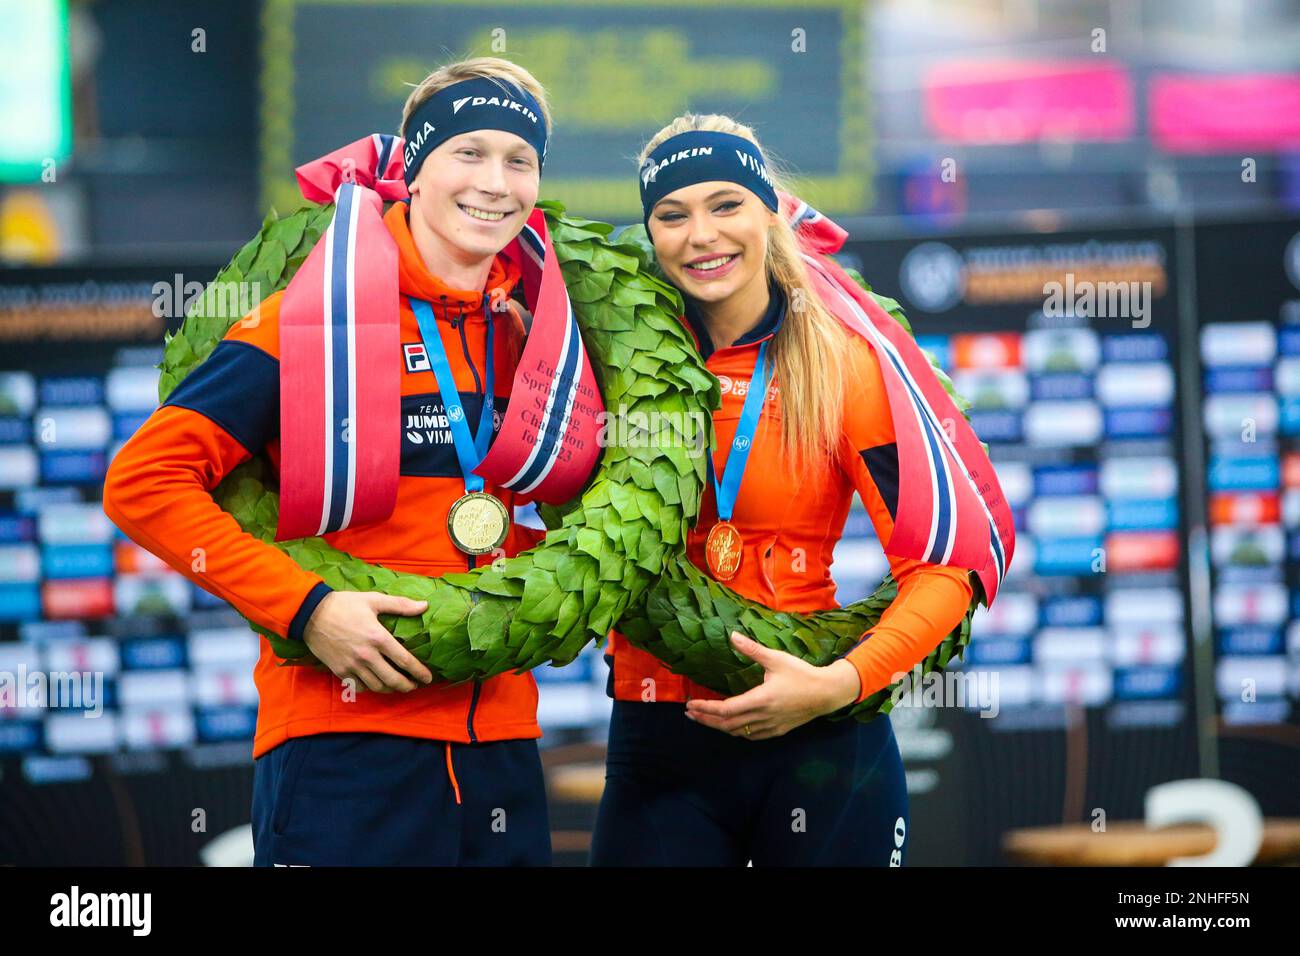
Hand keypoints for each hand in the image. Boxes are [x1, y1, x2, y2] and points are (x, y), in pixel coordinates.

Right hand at [302, 591, 433, 692]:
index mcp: (378, 638)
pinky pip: (359, 686)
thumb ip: (400, 605)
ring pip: (377, 686)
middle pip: (393, 680)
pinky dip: (370, 688)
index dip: (419, 672)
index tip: (428, 677)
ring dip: (390, 689)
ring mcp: (352, 665)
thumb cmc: (344, 605)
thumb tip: (424, 606)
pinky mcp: (340, 671)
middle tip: (415, 685)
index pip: (405, 661)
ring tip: (398, 686)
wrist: (310, 614)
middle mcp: (366, 655)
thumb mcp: (373, 600)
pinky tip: (376, 683)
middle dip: (407, 686)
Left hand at [684, 631, 860, 739]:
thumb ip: (752, 650)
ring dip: (719, 727)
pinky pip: (751, 736)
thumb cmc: (802, 674)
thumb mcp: (776, 659)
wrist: (827, 693)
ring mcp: (770, 727)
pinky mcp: (777, 730)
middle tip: (690, 713)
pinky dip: (736, 731)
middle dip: (706, 719)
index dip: (706, 709)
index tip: (690, 705)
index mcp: (761, 700)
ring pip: (738, 732)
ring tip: (705, 718)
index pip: (726, 710)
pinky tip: (731, 726)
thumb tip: (732, 636)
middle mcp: (763, 717)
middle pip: (727, 725)